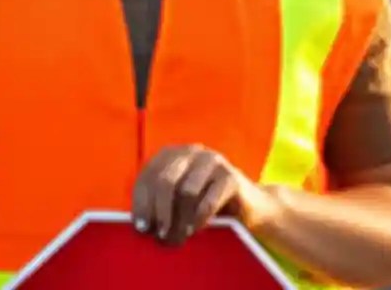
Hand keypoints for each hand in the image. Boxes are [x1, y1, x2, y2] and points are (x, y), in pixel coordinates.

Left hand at [131, 144, 265, 245]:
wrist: (250, 207)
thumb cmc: (205, 204)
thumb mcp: (178, 201)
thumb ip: (158, 205)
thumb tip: (139, 225)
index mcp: (173, 154)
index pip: (149, 175)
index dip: (142, 202)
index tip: (141, 228)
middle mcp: (192, 151)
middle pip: (166, 180)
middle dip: (159, 211)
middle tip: (158, 235)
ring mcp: (213, 161)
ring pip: (187, 191)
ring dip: (179, 219)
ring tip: (176, 238)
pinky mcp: (231, 177)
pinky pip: (208, 202)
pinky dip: (198, 220)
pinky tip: (193, 231)